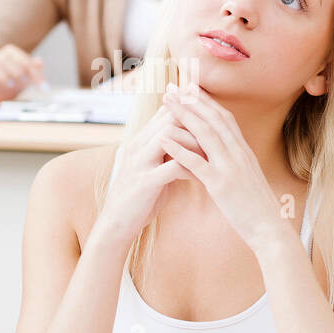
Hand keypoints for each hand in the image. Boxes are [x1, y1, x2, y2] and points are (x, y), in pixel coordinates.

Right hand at [0, 45, 46, 105]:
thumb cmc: (14, 80)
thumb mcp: (26, 75)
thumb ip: (34, 69)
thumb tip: (40, 61)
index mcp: (10, 54)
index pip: (22, 58)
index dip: (32, 70)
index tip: (40, 83)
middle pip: (4, 59)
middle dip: (16, 69)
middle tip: (24, 80)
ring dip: (2, 74)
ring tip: (11, 84)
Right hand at [92, 103, 201, 247]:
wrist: (117, 221)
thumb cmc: (141, 193)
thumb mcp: (153, 166)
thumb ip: (168, 150)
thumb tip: (191, 137)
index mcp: (141, 139)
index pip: (167, 111)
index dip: (191, 113)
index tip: (212, 125)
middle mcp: (138, 144)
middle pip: (171, 117)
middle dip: (197, 126)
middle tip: (216, 140)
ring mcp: (140, 161)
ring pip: (171, 135)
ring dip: (196, 145)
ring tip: (210, 158)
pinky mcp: (145, 181)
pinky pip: (174, 166)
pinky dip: (192, 170)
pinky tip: (202, 179)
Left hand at [159, 82, 296, 254]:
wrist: (270, 229)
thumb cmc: (257, 208)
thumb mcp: (246, 179)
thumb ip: (233, 164)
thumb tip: (219, 155)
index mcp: (245, 152)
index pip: (225, 118)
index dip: (206, 102)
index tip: (189, 89)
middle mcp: (239, 154)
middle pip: (214, 119)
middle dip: (191, 100)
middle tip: (172, 86)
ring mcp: (231, 168)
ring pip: (206, 134)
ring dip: (184, 115)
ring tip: (166, 102)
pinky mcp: (222, 185)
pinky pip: (198, 163)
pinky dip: (180, 148)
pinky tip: (164, 139)